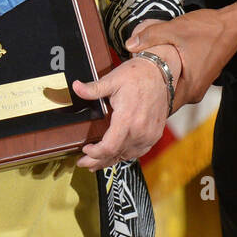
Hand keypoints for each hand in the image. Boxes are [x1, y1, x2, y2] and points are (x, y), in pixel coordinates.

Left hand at [72, 24, 179, 169]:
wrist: (161, 72)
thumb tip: (75, 87)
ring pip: (127, 156)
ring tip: (97, 163)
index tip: (85, 150)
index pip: (109, 147)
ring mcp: (149, 134)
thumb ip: (93, 89)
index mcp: (127, 119)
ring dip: (111, 161)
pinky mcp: (155, 134)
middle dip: (98, 161)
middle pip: (116, 154)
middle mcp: (140, 130)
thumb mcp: (112, 79)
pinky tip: (116, 156)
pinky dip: (125, 155)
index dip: (95, 153)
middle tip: (84, 164)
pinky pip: (138, 151)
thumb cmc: (137, 75)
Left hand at [125, 3, 236, 105]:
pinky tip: (161, 66)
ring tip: (144, 73)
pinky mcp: (201, 78)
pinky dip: (171, 77)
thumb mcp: (175, 29)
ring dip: (161, 83)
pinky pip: (181, 83)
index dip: (147, 101)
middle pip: (167, 100)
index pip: (163, 107)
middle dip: (151, 92)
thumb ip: (151, 36)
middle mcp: (195, 91)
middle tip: (134, 82)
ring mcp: (199, 85)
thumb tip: (129, 45)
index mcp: (189, 87)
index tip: (133, 93)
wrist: (233, 25)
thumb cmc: (208, 29)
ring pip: (174, 91)